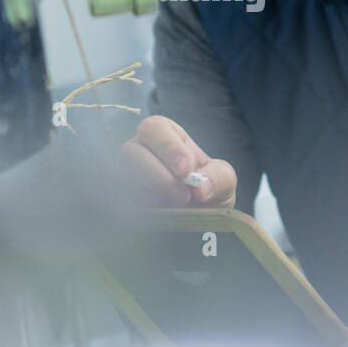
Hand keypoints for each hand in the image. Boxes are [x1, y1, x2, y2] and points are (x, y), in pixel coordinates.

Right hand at [116, 115, 236, 207]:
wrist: (200, 217)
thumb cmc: (208, 187)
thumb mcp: (224, 179)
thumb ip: (218, 178)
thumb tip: (200, 189)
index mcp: (165, 134)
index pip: (154, 128)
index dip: (168, 147)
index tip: (186, 170)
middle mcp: (139, 150)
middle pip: (131, 152)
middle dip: (158, 175)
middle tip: (184, 196)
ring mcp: (127, 175)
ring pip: (126, 180)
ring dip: (154, 195)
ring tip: (179, 206)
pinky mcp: (123, 200)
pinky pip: (125, 204)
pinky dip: (147, 211)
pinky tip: (165, 215)